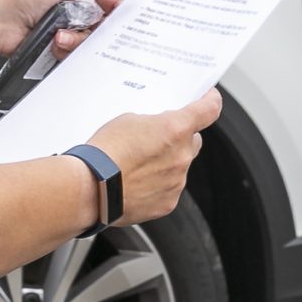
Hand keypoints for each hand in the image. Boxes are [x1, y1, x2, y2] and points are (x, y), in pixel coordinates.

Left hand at [0, 0, 133, 58]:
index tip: (119, 12)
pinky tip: (54, 43)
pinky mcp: (60, 50)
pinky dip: (67, 51)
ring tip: (60, 34)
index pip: (112, 1)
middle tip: (88, 24)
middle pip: (106, 27)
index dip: (119, 8)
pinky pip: (76, 57)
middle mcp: (76, 13)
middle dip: (98, 28)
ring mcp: (68, 32)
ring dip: (77, 40)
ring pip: (91, 44)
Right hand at [84, 89, 222, 224]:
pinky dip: (157, 185)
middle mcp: (182, 156)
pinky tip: (136, 183)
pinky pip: (169, 189)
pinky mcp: (168, 203)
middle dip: (180, 139)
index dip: (211, 101)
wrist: (90, 188)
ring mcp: (177, 182)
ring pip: (179, 167)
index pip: (208, 110)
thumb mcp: (128, 121)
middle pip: (192, 141)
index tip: (210, 98)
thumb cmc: (104, 153)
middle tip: (157, 140)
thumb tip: (157, 132)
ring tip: (136, 166)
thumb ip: (152, 124)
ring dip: (165, 164)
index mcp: (175, 129)